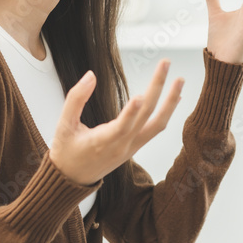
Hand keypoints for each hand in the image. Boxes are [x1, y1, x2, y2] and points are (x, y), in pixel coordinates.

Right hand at [48, 58, 183, 185]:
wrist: (73, 179)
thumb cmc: (66, 151)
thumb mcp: (63, 125)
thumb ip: (75, 99)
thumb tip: (90, 75)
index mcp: (102, 142)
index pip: (120, 128)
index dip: (130, 113)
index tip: (140, 96)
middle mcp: (122, 146)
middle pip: (146, 117)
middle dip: (157, 88)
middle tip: (165, 63)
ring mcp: (132, 147)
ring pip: (157, 125)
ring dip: (170, 102)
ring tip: (179, 80)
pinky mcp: (136, 147)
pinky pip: (155, 129)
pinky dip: (167, 113)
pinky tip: (176, 97)